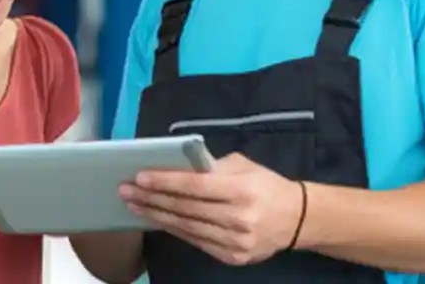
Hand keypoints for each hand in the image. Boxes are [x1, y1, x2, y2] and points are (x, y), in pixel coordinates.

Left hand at [119, 153, 304, 265]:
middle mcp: (239, 218)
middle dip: (153, 199)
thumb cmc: (267, 185)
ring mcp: (235, 242)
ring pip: (187, 228)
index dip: (165, 182)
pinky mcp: (232, 257)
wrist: (297, 219)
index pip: (195, 186)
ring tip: (136, 205)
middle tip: (127, 191)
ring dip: (157, 216)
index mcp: (242, 191)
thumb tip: (178, 166)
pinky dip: (175, 230)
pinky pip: (196, 242)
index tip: (140, 177)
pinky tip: (158, 220)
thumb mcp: (244, 166)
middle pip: (186, 209)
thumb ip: (212, 167)